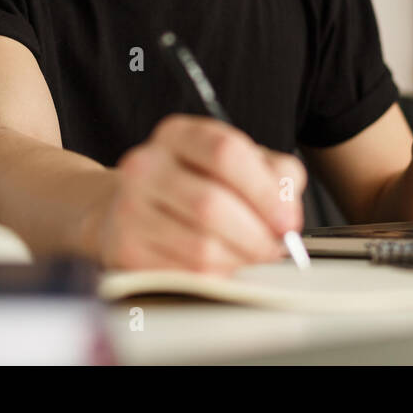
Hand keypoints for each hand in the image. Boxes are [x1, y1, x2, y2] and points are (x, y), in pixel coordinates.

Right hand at [96, 114, 306, 272]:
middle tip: (273, 248)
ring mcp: (129, 207)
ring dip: (237, 260)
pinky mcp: (125, 249)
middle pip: (211, 204)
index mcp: (178, 134)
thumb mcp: (239, 163)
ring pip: (200, 246)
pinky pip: (184, 275)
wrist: (133, 209)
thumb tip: (286, 213)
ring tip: (248, 257)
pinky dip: (215, 277)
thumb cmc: (197, 184)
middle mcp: (146, 164)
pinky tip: (222, 267)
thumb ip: (275, 176)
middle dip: (255, 235)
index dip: (265, 191)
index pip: (225, 152)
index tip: (287, 220)